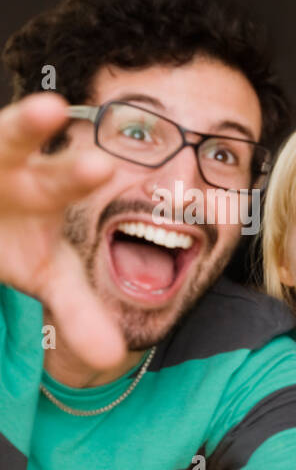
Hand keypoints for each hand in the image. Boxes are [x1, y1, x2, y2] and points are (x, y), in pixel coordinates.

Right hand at [0, 93, 122, 368]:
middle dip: (26, 124)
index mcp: (43, 187)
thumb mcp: (47, 274)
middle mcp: (5, 163)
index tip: (102, 165)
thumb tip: (111, 361)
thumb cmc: (17, 236)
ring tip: (20, 110)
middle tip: (49, 109)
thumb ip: (80, 312)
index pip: (65, 178)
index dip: (78, 173)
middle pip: (12, 136)